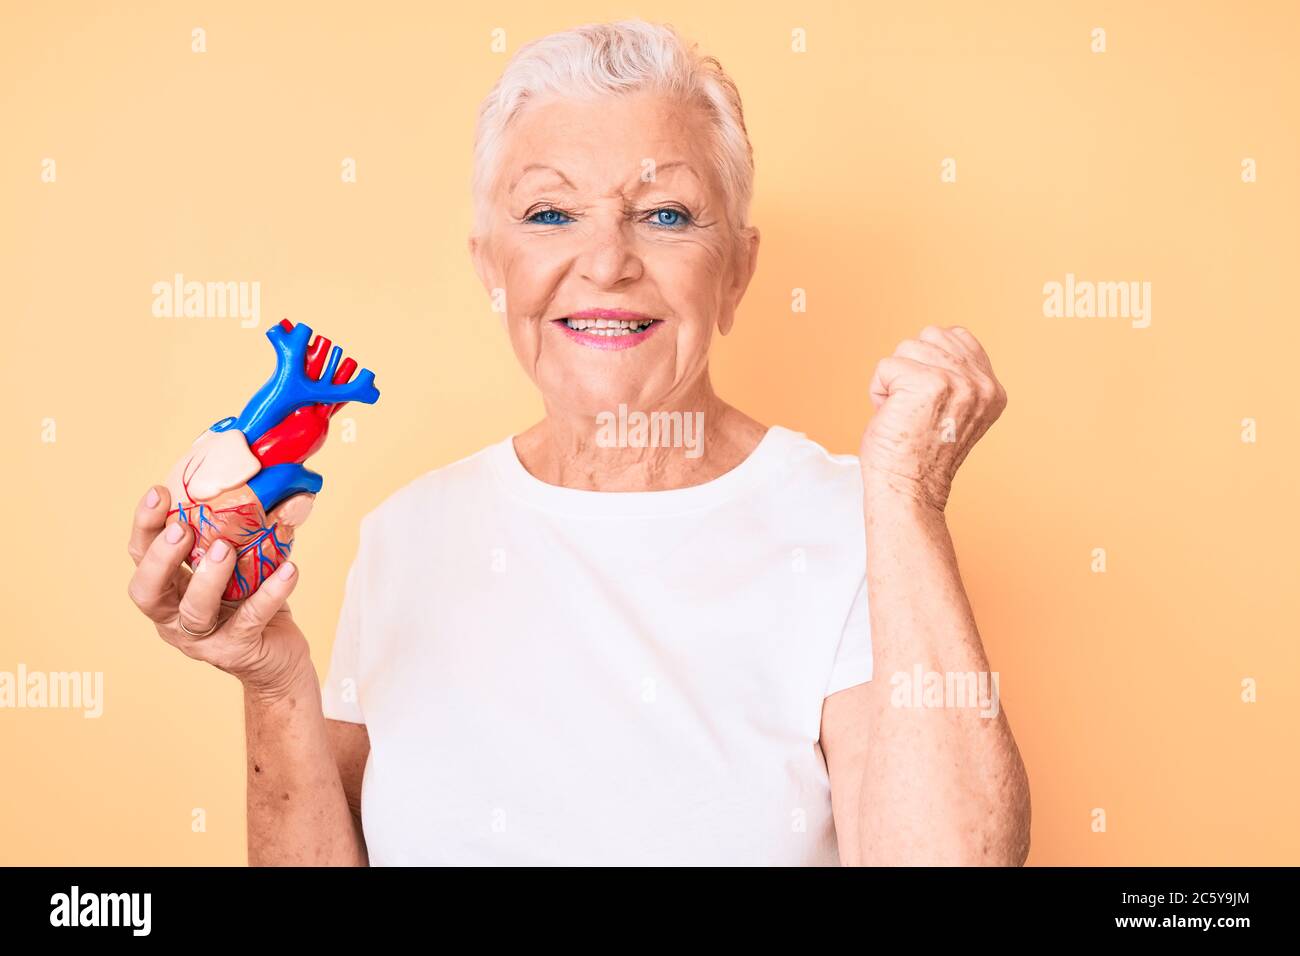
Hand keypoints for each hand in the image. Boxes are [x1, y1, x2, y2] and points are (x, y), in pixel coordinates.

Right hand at [127, 484, 312, 701]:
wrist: (277, 658)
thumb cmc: (251, 603)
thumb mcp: (237, 567)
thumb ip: (235, 534)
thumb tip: (263, 481)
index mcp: (168, 590)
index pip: (141, 557)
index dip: (145, 526)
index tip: (160, 491)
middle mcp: (174, 618)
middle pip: (148, 591)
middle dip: (160, 558)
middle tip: (181, 528)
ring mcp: (203, 639)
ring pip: (195, 611)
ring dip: (209, 577)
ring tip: (227, 547)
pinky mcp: (237, 650)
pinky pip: (251, 619)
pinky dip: (270, 593)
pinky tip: (288, 569)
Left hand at [862, 325, 1006, 512]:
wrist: (909, 489)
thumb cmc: (918, 454)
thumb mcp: (953, 408)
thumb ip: (956, 375)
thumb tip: (933, 338)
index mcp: (993, 389)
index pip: (957, 336)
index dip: (929, 362)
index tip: (928, 401)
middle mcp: (981, 384)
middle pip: (929, 336)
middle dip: (910, 369)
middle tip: (914, 409)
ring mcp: (958, 382)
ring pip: (907, 347)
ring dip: (893, 380)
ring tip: (904, 413)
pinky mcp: (928, 383)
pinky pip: (886, 366)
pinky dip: (878, 391)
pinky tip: (892, 416)